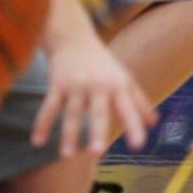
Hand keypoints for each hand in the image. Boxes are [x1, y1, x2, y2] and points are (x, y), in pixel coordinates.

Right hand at [32, 32, 154, 156]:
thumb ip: (139, 101)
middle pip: (98, 112)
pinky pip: (49, 107)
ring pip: (71, 113)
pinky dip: (42, 124)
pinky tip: (37, 142)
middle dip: (97, 131)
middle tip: (97, 152)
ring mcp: (76, 84)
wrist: (74, 37)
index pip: (128, 109)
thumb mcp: (124, 78)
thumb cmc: (103, 63)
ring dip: (68, 134)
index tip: (138, 146)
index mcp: (118, 86)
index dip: (134, 126)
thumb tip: (155, 123)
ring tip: (67, 155)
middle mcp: (98, 85)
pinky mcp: (57, 83)